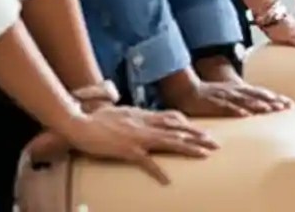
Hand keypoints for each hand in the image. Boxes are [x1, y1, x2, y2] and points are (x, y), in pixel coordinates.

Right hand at [27, 106, 218, 184]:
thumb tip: (142, 117)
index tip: (203, 130)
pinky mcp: (127, 150)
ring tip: (205, 155)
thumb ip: (134, 115)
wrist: (78, 123)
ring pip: (170, 142)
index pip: (172, 118)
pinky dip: (158, 172)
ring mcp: (137, 137)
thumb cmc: (95, 118)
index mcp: (143, 115)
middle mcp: (144, 124)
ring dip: (189, 148)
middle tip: (216, 143)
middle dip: (198, 136)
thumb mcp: (120, 112)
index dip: (189, 125)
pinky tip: (168, 181)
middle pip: (177, 129)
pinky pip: (146, 163)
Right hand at [167, 75, 293, 117]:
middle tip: (288, 108)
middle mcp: (236, 92)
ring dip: (259, 104)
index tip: (291, 105)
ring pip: (245, 100)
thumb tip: (256, 111)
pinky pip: (227, 107)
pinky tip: (246, 115)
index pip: (263, 94)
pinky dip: (237, 110)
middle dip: (274, 101)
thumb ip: (243, 103)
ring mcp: (226, 97)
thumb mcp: (230, 97)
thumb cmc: (209, 97)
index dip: (277, 99)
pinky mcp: (215, 103)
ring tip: (272, 109)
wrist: (188, 90)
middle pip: (258, 96)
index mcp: (241, 91)